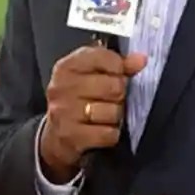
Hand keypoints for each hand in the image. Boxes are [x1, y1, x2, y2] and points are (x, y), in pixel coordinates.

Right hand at [39, 45, 147, 182]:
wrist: (54, 136)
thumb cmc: (77, 100)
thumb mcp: (92, 76)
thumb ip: (119, 65)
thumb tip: (141, 59)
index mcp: (67, 66)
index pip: (105, 58)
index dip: (119, 68)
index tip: (116, 75)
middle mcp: (62, 87)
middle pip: (113, 86)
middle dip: (119, 95)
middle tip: (112, 99)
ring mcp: (64, 112)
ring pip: (113, 111)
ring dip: (115, 116)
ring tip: (105, 115)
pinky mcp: (71, 136)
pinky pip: (108, 134)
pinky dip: (111, 134)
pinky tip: (102, 130)